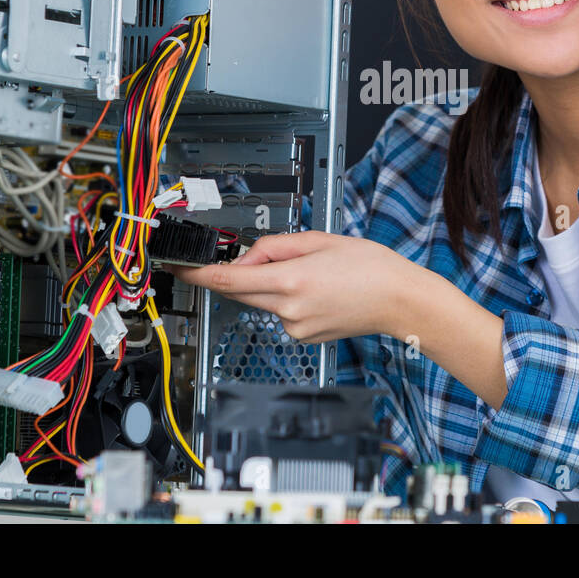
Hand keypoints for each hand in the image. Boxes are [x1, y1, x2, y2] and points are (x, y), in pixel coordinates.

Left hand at [165, 230, 424, 342]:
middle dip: (238, 272)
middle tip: (262, 255)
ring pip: (261, 301)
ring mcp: (295, 328)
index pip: (228, 279)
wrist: (399, 300)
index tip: (179, 266)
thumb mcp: (320, 239)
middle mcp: (288, 309)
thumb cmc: (370, 267)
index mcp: (290, 280)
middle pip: (239, 291)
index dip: (197, 273)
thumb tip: (248, 257)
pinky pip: (280, 313)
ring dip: (269, 285)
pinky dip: (286, 300)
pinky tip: (316, 291)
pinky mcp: (303, 337)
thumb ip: (275, 246)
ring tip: (310, 272)